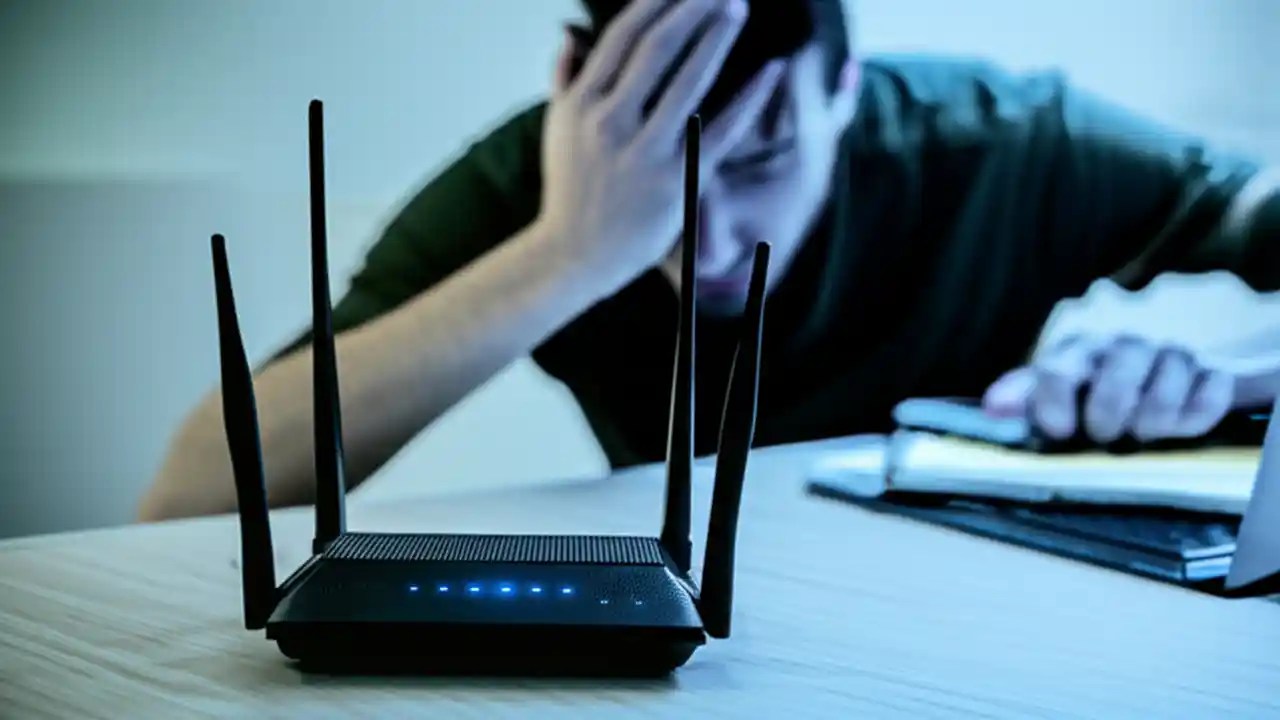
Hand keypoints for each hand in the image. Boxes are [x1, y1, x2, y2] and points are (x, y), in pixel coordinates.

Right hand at [534, 0, 783, 292]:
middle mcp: (610, 122)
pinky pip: (720, 131)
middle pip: (657, 49)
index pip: (622, 37)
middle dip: (693, 9)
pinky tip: (771, 71)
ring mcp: (644, 153)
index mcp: (582, 103)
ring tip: (739, 9)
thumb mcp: (558, 130)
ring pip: (688, 82)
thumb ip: (566, 79)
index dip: (656, 3)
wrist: (574, 255)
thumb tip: (570, 33)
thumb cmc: (571, 190)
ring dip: (717, 39)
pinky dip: (748, 98)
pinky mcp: (675, 181)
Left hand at [982, 334, 1237, 444]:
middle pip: (1121, 369)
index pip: (1059, 368)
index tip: (1059, 430)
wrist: (1149, 381)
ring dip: (1155, 415)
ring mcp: (1168, 356)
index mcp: (1078, 353)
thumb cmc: (1086, 393)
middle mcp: (1122, 347)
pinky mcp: (1208, 372)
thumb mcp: (1048, 394)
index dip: (1054, 401)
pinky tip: (1182, 429)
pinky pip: (1212, 389)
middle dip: (1111, 409)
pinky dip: (1198, 413)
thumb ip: (1022, 398)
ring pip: (1170, 375)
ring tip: (1143, 434)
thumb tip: (993, 408)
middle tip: (1105, 434)